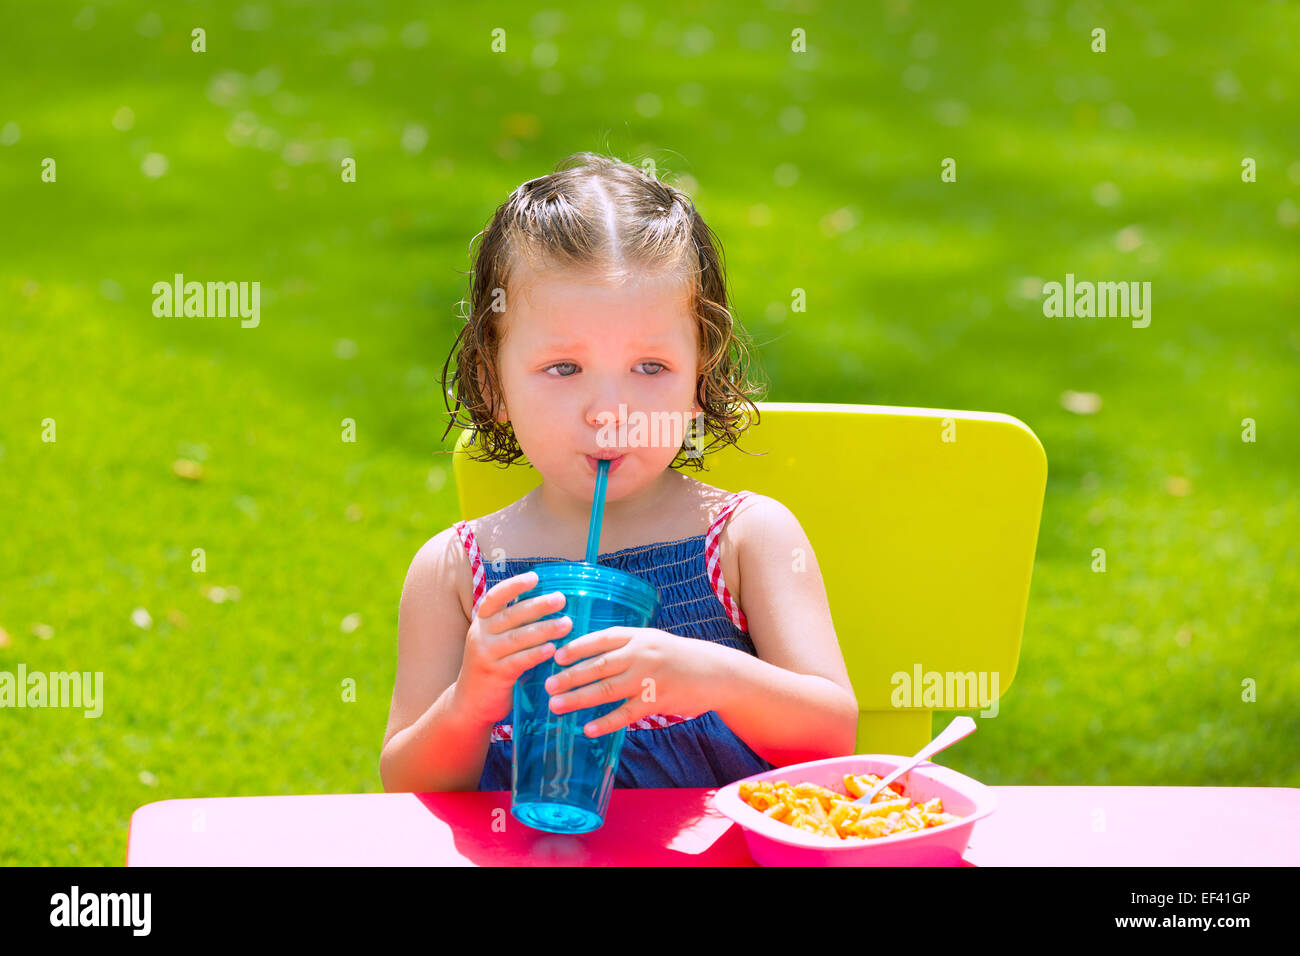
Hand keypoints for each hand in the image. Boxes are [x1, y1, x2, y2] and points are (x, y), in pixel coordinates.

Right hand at [454, 571, 571, 727]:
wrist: (468, 704)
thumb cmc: (491, 669)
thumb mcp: (494, 642)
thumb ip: (512, 627)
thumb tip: (547, 607)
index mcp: (481, 623)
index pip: (495, 597)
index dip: (514, 585)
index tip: (535, 577)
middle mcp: (480, 635)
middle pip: (512, 615)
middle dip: (539, 606)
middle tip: (561, 599)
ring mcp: (486, 655)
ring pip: (518, 637)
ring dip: (545, 629)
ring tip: (567, 624)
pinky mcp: (494, 674)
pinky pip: (518, 660)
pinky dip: (536, 653)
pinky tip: (552, 649)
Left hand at [544, 627, 725, 737]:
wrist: (716, 673)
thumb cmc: (679, 658)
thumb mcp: (654, 642)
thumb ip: (626, 646)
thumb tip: (590, 655)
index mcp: (638, 637)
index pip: (602, 639)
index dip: (578, 647)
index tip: (556, 656)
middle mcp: (641, 655)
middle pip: (599, 665)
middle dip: (570, 675)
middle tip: (548, 685)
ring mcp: (649, 679)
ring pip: (607, 689)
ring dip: (579, 698)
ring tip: (557, 706)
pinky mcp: (656, 702)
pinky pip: (625, 714)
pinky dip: (605, 722)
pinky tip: (588, 729)